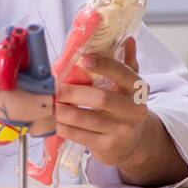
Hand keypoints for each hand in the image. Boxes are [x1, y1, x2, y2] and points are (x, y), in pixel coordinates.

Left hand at [54, 36, 150, 168]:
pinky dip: (63, 127)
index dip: (103, 65)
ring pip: (85, 118)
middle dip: (73, 92)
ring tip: (49, 103)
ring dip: (63, 110)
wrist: (135, 143)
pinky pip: (79, 136)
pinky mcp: (107, 147)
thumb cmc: (126, 108)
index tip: (83, 59)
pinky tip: (54, 120)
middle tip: (55, 88)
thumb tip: (127, 39)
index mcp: (138, 89)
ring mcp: (120, 130)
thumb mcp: (130, 86)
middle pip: (100, 98)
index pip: (122, 74)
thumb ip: (127, 63)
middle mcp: (133, 110)